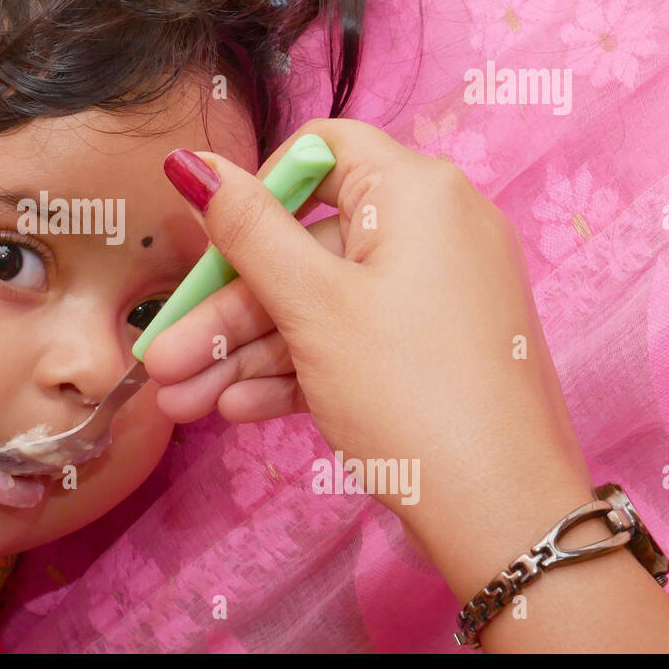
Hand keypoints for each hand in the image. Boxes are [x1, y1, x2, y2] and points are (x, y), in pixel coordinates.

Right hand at [146, 118, 594, 570]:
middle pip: (305, 248)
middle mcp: (434, 230)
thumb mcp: (312, 305)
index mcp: (416, 192)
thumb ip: (246, 229)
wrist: (504, 516)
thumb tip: (191, 158)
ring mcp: (436, 295)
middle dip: (225, 309)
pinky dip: (297, 370)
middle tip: (164, 361)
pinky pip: (353, 340)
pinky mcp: (433, 349)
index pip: (321, 152)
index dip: (256, 193)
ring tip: (183, 402)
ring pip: (320, 305)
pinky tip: (240, 409)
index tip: (209, 248)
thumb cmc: (411, 391)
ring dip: (247, 352)